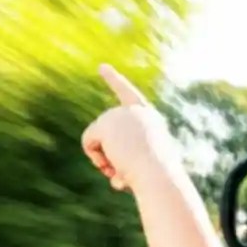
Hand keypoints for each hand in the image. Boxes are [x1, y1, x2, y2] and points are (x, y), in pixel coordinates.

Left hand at [81, 64, 181, 191]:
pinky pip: (88, 143)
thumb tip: (117, 179)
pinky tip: (113, 162)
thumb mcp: (147, 170)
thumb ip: (131, 166)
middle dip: (108, 152)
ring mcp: (120, 114)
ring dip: (105, 158)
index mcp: (149, 119)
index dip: (115, 80)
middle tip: (126, 167)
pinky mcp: (106, 123)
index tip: (102, 67)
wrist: (158, 174)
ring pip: (97, 139)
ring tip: (124, 166)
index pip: (129, 96)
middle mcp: (135, 111)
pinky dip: (95, 157)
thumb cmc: (157, 179)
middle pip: (105, 130)